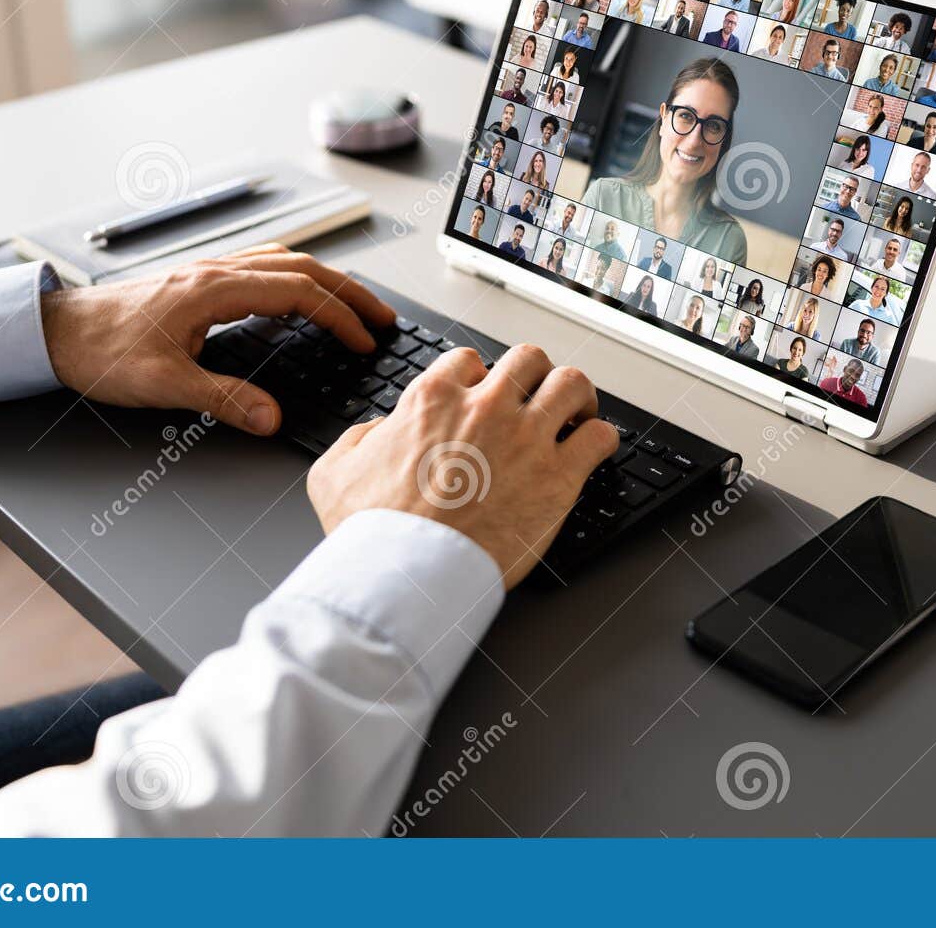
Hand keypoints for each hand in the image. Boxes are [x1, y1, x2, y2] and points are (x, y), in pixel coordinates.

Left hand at [39, 245, 394, 434]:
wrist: (51, 332)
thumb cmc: (98, 353)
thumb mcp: (163, 385)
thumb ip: (223, 400)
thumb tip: (272, 418)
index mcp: (213, 290)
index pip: (299, 292)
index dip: (339, 316)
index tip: (365, 341)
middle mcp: (215, 271)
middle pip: (303, 268)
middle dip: (350, 292)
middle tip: (383, 318)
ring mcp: (207, 271)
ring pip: (285, 262)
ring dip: (326, 281)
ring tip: (354, 305)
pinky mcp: (198, 281)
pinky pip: (263, 268)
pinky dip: (296, 279)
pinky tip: (299, 298)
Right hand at [306, 345, 618, 587]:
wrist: (406, 575)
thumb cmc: (372, 532)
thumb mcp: (334, 474)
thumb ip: (358, 440)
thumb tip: (377, 432)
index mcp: (434, 399)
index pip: (470, 360)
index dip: (478, 378)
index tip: (483, 396)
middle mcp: (485, 407)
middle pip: (529, 359)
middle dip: (534, 376)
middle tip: (537, 397)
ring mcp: (527, 438)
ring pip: (571, 385)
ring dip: (576, 397)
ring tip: (576, 414)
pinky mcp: (559, 476)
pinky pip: (600, 437)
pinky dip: (601, 439)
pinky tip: (593, 450)